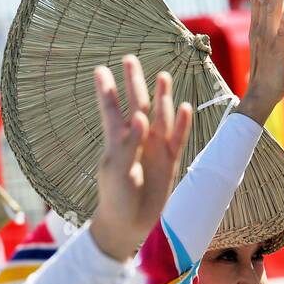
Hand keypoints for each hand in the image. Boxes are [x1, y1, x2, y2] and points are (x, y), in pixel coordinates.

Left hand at [88, 54, 193, 261]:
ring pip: (160, 118)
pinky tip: (184, 107)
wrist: (129, 224)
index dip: (106, 90)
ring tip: (162, 76)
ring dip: (161, 98)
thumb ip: (128, 143)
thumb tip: (140, 116)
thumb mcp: (118, 171)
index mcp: (116, 141)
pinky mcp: (169, 162)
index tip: (99, 69)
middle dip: (134, 84)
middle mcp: (136, 140)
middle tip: (130, 59)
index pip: (111, 110)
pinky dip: (181, 124)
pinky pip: (177, 139)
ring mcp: (153, 150)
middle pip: (137, 106)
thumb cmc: (116, 198)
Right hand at [236, 0, 283, 125]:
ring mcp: (268, 42)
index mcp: (257, 30)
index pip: (256, 0)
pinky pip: (282, 35)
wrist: (260, 95)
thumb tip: (278, 12)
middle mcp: (260, 32)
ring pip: (272, 12)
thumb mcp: (266, 47)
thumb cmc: (265, 73)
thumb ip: (269, 29)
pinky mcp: (278, 53)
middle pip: (263, 1)